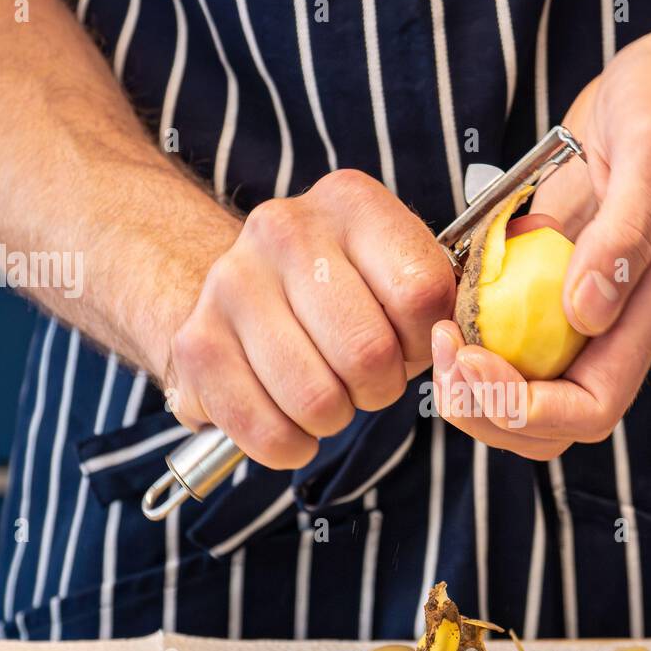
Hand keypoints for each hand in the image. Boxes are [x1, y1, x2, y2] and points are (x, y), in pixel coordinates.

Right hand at [165, 170, 454, 468]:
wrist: (239, 296)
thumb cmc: (341, 297)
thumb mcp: (395, 276)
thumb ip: (437, 303)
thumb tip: (455, 349)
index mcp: (351, 204)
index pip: (422, 293)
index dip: (429, 341)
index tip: (411, 342)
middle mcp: (284, 229)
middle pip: (369, 354)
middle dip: (380, 388)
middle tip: (366, 378)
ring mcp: (231, 283)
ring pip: (318, 400)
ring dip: (334, 417)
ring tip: (325, 390)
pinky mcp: (196, 344)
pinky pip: (267, 432)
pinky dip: (290, 446)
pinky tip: (289, 420)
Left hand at [430, 27, 650, 459]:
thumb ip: (627, 230)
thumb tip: (586, 311)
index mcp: (644, 311)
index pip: (591, 406)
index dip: (527, 409)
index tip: (473, 363)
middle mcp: (609, 325)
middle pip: (547, 421)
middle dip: (486, 409)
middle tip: (440, 354)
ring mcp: (575, 310)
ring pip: (520, 391)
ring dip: (469, 385)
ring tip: (435, 335)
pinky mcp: (544, 283)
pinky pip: (501, 337)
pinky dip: (464, 335)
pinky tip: (440, 298)